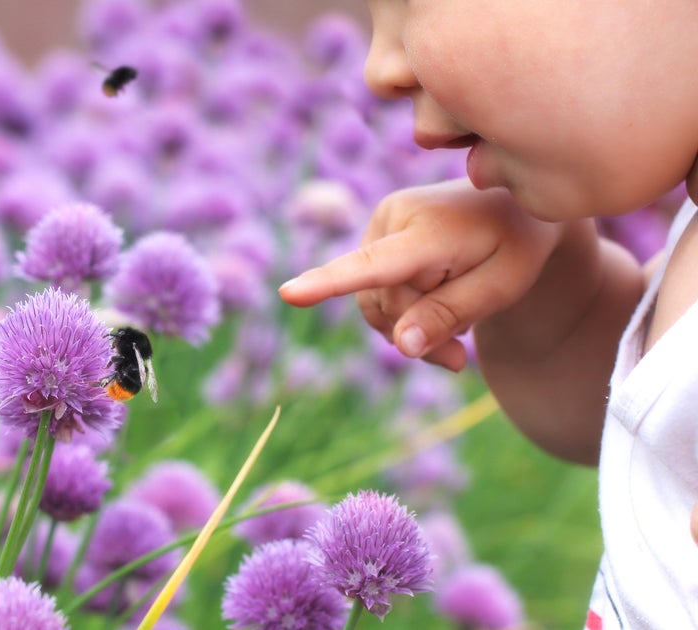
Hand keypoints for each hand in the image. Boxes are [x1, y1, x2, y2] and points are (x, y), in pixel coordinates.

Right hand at [279, 179, 563, 370]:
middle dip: (417, 335)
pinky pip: (372, 291)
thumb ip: (448, 316)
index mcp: (430, 228)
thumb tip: (401, 347)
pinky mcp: (375, 234)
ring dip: (408, 326)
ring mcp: (380, 222)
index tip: (287, 294)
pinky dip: (400, 312)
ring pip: (373, 302)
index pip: (373, 264)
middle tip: (461, 359)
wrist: (515, 204)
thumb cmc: (517, 244)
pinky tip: (434, 311)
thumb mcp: (501, 287)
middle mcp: (393, 217)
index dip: (329, 283)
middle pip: (383, 303)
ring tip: (456, 330)